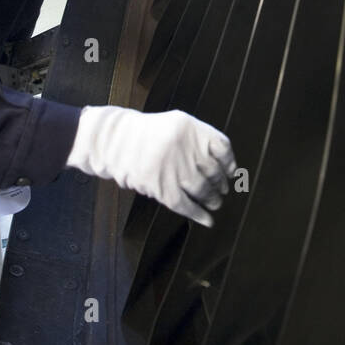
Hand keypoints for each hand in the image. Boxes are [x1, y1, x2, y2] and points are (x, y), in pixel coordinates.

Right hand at [67, 106, 235, 226]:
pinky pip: (186, 205)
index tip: (231, 172)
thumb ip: (199, 139)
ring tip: (215, 203)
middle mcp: (184, 146)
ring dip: (212, 200)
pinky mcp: (161, 187)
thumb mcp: (176, 124)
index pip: (222, 147)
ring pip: (203, 190)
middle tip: (222, 190)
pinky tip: (207, 220)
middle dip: (220, 185)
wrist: (113, 140)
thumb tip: (224, 167)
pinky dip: (199, 215)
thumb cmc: (147, 133)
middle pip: (213, 171)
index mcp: (190, 127)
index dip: (229, 163)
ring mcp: (173, 168)